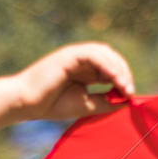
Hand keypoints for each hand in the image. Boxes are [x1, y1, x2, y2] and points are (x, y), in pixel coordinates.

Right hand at [0, 42, 135, 128]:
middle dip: (124, 73)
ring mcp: (75, 55)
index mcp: (85, 70)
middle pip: (111, 57)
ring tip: (125, 86)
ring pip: (105, 53)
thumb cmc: (52, 105)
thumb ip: (106, 101)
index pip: (112, 67)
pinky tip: (114, 79)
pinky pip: (94, 54)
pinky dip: (107, 65)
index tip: (130, 95)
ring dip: (118, 69)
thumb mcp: (87, 105)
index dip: (123, 78)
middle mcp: (82, 60)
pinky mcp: (70, 54)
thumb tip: (128, 100)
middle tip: (129, 91)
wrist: (27, 104)